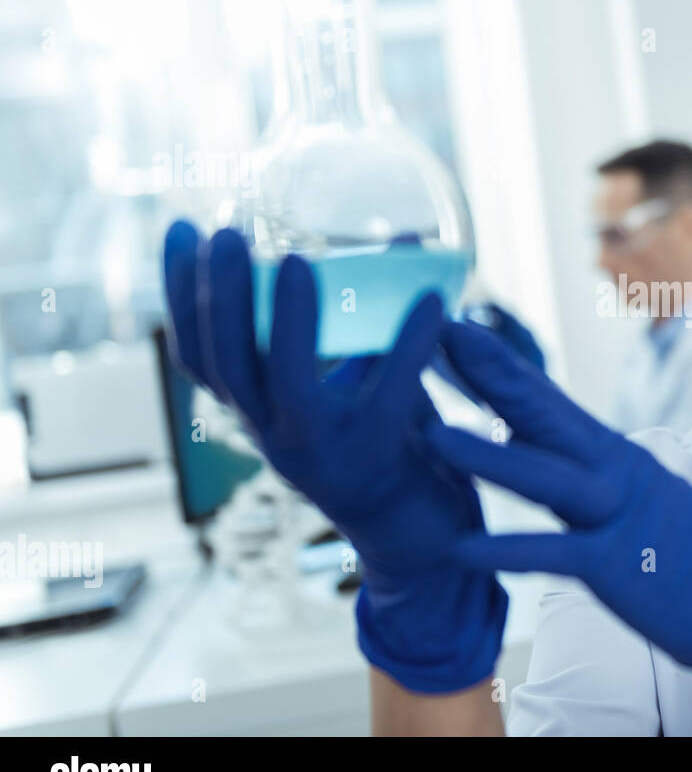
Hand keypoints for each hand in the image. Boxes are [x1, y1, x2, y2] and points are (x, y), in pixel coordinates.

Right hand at [161, 220, 506, 692]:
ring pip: (285, 386)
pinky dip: (408, 348)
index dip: (181, 293)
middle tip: (226, 233)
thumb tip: (402, 237)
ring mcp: (322, 455)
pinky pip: (389, 399)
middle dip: (218, 295)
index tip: (179, 226)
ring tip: (298, 261)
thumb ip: (371, 320)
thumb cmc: (396, 450)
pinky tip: (432, 303)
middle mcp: (276, 436)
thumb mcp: (367, 379)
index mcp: (262, 414)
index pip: (201, 352)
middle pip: (225, 364)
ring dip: (288, 322)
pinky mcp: (377, 465)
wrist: (428, 545)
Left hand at [424, 317, 691, 735]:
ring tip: (434, 435)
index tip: (452, 329)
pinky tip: (462, 549)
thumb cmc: (680, 554)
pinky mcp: (619, 565)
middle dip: (491, 374)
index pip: (547, 401)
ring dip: (490, 455)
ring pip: (547, 477)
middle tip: (436, 334)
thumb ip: (580, 468)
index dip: (498, 364)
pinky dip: (510, 550)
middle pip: (545, 415)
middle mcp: (614, 472)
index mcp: (612, 456)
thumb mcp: (630, 495)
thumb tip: (531, 443)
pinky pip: (556, 555)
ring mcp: (618, 515)